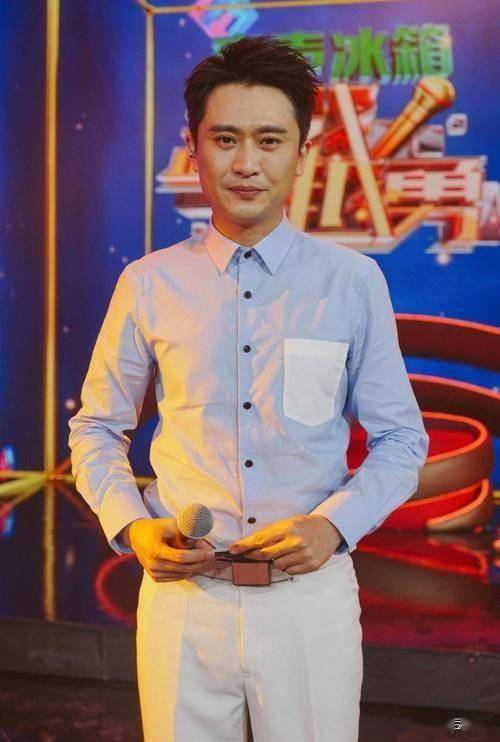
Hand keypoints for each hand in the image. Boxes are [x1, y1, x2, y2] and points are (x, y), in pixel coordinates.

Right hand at [127, 518, 215, 581]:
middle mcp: (154, 564)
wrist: (136, 536)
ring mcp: (153, 573)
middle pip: (184, 567)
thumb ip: (186, 532)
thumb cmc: (156, 528)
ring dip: (194, 566)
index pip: (181, 557)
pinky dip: (186, 570)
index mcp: (156, 550)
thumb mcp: (170, 524)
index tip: (210, 552)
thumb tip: (203, 541)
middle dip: (200, 561)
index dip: (198, 555)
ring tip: (201, 556)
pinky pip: (176, 577)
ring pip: (182, 574)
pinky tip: (191, 562)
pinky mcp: (155, 577)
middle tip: (210, 554)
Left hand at [228, 514, 343, 574]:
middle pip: (266, 554)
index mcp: (288, 528)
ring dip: (275, 560)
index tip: (233, 549)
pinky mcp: (311, 565)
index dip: (244, 545)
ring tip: (283, 551)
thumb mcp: (287, 522)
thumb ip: (270, 533)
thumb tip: (249, 545)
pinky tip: (293, 557)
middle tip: (250, 554)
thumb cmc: (303, 525)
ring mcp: (304, 555)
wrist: (329, 529)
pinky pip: (289, 571)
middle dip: (255, 555)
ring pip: (277, 565)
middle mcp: (296, 542)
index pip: (261, 539)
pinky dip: (287, 566)